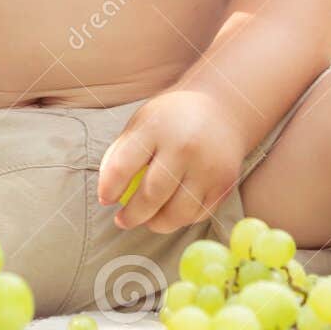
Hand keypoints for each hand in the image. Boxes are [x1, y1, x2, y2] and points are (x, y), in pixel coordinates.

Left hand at [96, 88, 247, 234]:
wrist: (223, 106)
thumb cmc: (171, 118)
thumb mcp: (142, 122)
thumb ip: (121, 153)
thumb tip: (107, 195)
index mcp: (155, 128)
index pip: (122, 167)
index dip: (109, 189)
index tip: (105, 200)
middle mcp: (184, 147)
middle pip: (151, 195)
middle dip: (132, 215)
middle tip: (122, 220)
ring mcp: (208, 167)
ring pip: (177, 213)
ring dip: (157, 224)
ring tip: (148, 221)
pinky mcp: (225, 183)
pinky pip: (199, 215)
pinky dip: (182, 219)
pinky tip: (172, 212)